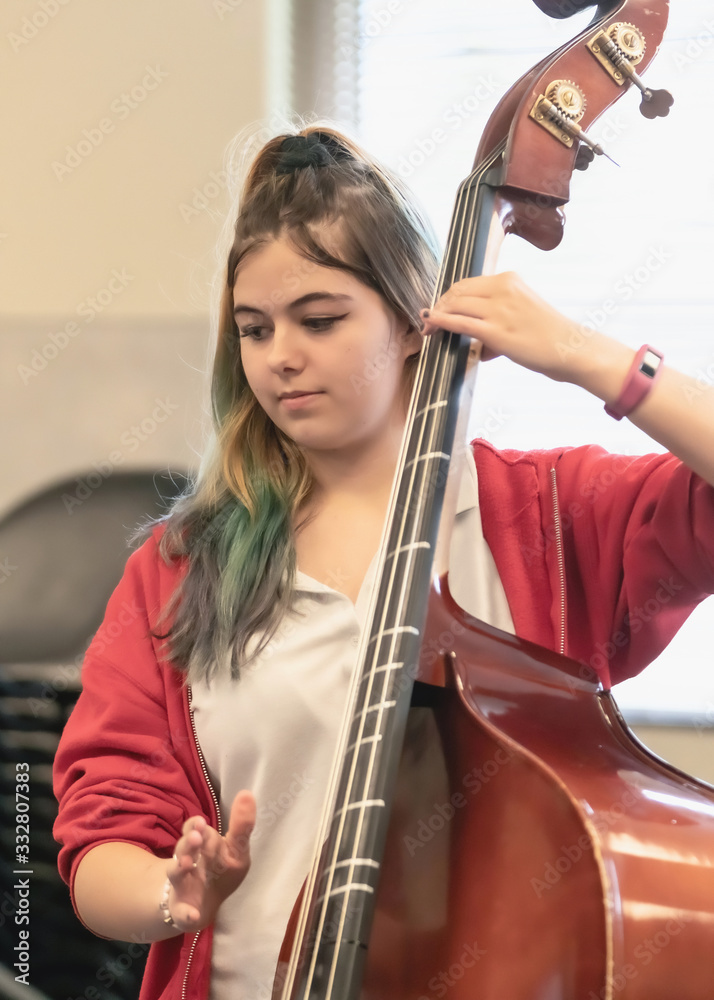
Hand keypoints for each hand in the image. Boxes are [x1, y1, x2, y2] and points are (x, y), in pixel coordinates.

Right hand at [165, 789, 255, 931]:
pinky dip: (186, 914)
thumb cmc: (219, 870)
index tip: (200, 822)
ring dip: (180, 868)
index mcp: (200, 845)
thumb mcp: (236, 849)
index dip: (195, 826)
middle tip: (196, 838)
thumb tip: (247, 793)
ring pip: (176, 874)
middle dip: (188, 843)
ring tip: (186, 864)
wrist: (202, 904)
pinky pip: (182, 913)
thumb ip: (241, 825)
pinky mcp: (183, 910)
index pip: (194, 830)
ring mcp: (183, 886)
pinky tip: (191, 916)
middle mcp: (187, 861)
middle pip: (183, 849)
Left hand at [421, 271, 591, 383]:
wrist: (570, 348)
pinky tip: (430, 325)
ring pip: (456, 305)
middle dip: (440, 305)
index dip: (449, 297)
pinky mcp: (495, 330)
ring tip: (428, 330)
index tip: (439, 309)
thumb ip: (500, 319)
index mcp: (510, 279)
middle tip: (429, 321)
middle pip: (458, 291)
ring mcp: (498, 308)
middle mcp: (503, 288)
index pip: (468, 283)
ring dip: (437, 316)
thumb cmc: (550, 336)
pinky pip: (460, 322)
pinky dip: (441, 322)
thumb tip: (483, 344)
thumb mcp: (525, 313)